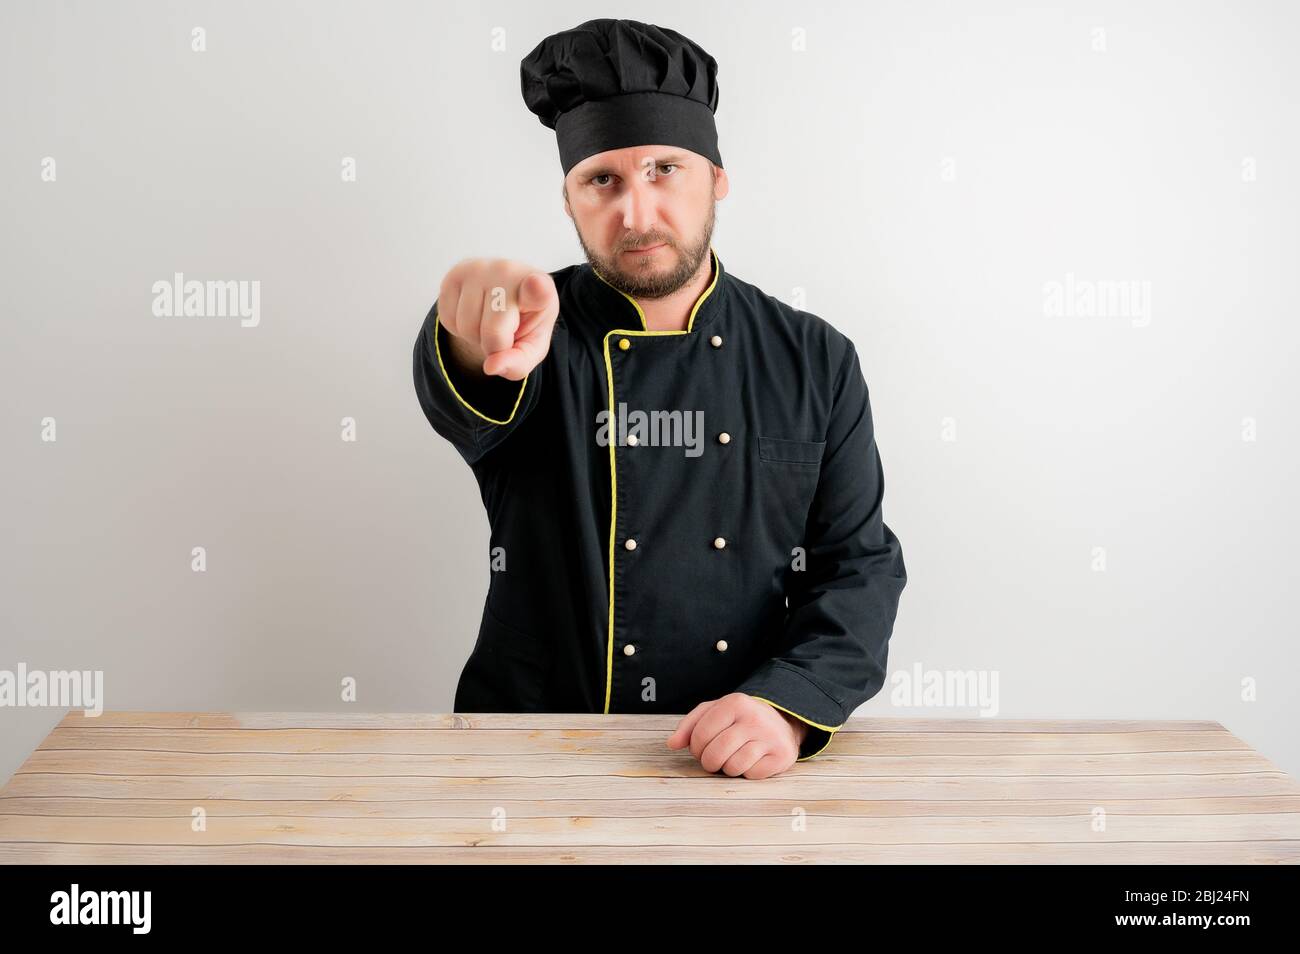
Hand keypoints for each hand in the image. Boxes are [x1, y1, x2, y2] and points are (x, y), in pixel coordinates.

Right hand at [437, 258, 559, 379]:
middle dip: (494, 346)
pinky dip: (458, 328)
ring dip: (474, 337)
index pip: (537, 289)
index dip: (536, 289)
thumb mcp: (531, 347)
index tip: (536, 284)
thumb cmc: (523, 322)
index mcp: (540, 288)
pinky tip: (473, 314)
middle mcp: (509, 271)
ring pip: (466, 327)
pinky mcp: (454, 275)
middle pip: (493, 332)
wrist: (503, 296)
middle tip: (505, 332)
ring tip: (488, 321)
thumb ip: (518, 363)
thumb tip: (491, 367)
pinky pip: (447, 319)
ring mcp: (479, 269)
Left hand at [665, 692, 808, 778]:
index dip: (696, 748)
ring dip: (728, 768)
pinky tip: (752, 761)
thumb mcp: (714, 712)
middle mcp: (754, 718)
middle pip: (715, 753)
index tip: (701, 748)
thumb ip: (689, 725)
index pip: (700, 735)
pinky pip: (752, 775)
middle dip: (709, 762)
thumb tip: (672, 744)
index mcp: (734, 702)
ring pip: (733, 766)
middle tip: (714, 759)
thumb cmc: (740, 719)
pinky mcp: (782, 755)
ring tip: (733, 758)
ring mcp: (770, 736)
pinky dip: (747, 773)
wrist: (781, 723)